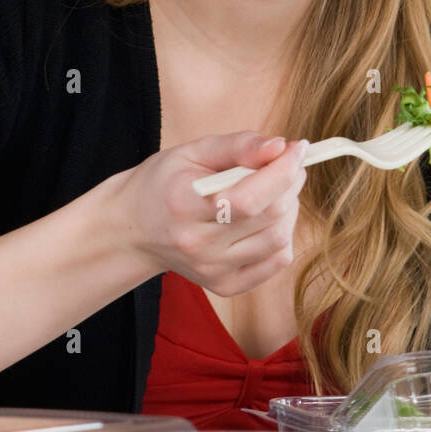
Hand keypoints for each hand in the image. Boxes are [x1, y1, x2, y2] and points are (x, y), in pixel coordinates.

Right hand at [110, 131, 307, 294]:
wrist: (134, 230)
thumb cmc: (164, 183)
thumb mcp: (192, 151)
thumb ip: (237, 145)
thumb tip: (280, 146)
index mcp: (183, 206)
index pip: (247, 198)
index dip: (281, 171)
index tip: (296, 149)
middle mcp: (197, 246)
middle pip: (269, 218)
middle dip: (290, 183)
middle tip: (288, 163)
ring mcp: (212, 271)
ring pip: (278, 240)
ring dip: (290, 208)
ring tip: (278, 189)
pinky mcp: (224, 286)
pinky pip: (275, 263)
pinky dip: (283, 236)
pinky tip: (270, 218)